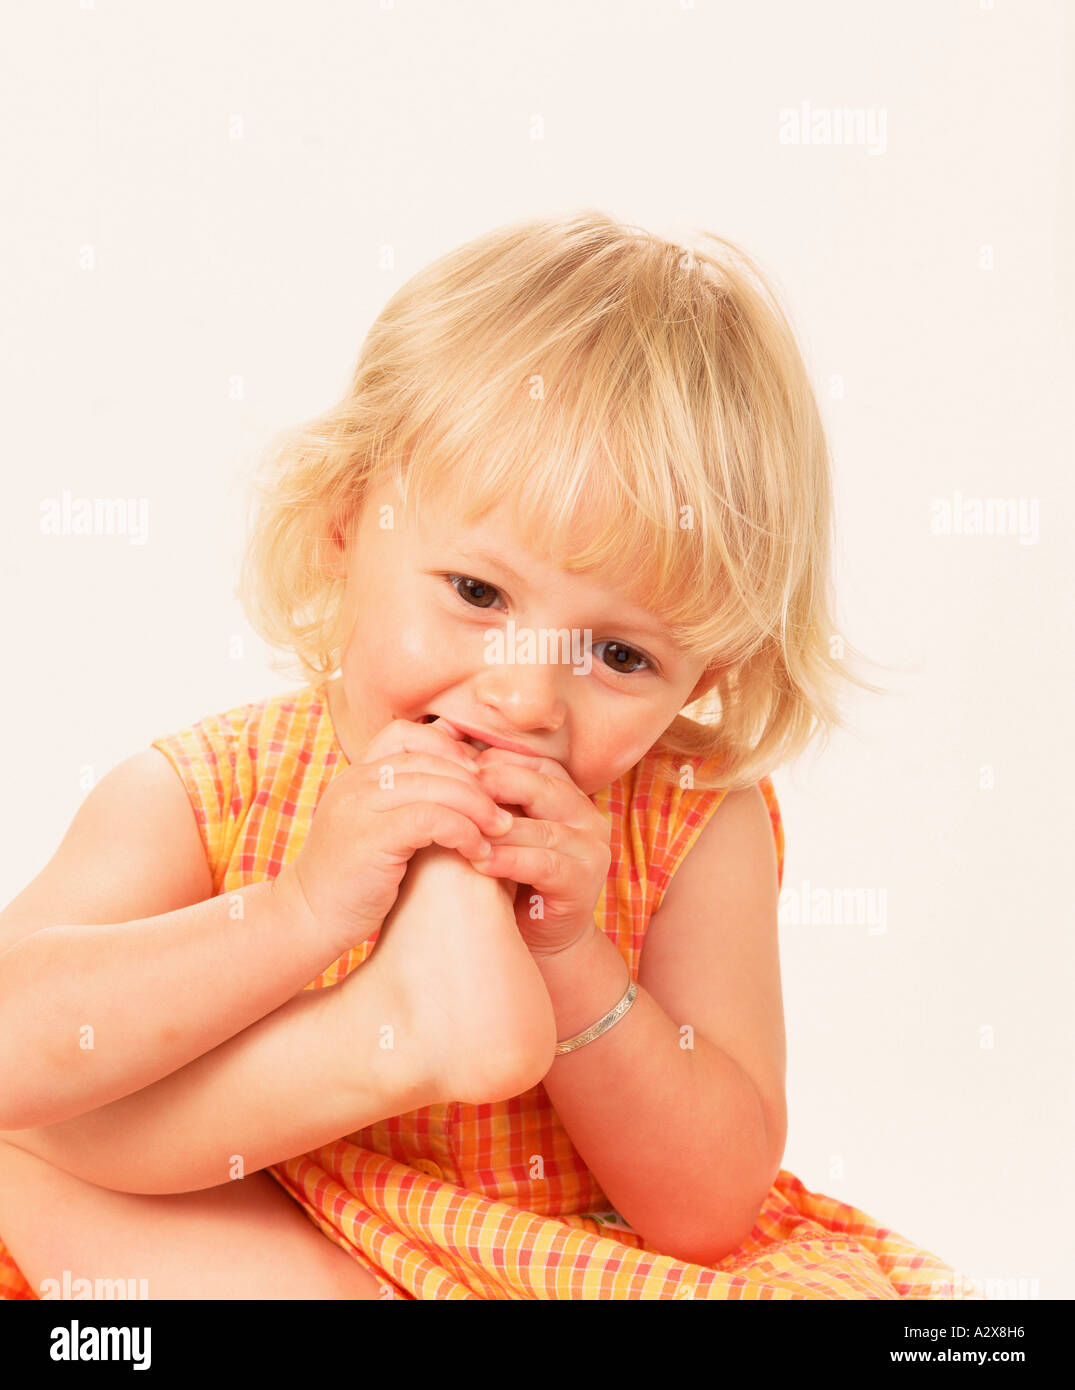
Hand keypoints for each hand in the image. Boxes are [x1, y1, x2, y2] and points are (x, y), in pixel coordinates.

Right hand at [274, 717, 514, 954]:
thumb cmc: (353, 882)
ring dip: (478, 806)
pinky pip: (433, 818)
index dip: (449, 748)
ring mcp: (360, 806)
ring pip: (438, 785)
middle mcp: (355, 781)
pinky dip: (465, 831)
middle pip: (431, 757)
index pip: (407, 733)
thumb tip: (464, 791)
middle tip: (505, 808)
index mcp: (356, 775)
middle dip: (476, 781)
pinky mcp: (371, 837)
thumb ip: (407, 805)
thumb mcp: (377, 831)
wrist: (306, 921)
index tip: (477, 779)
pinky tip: (480, 852)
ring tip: (502, 830)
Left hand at [463, 747, 611, 957]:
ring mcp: (591, 846)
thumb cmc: (508, 878)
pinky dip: (511, 860)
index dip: (490, 762)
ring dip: (495, 829)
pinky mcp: (585, 879)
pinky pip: (545, 863)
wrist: (535, 939)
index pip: (530, 760)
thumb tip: (440, 749)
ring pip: (540, 826)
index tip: (448, 767)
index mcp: (566, 792)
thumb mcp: (499, 830)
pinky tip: (480, 862)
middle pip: (538, 785)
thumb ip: (486, 796)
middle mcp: (585, 813)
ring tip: (458, 830)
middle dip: (492, 787)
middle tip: (450, 792)